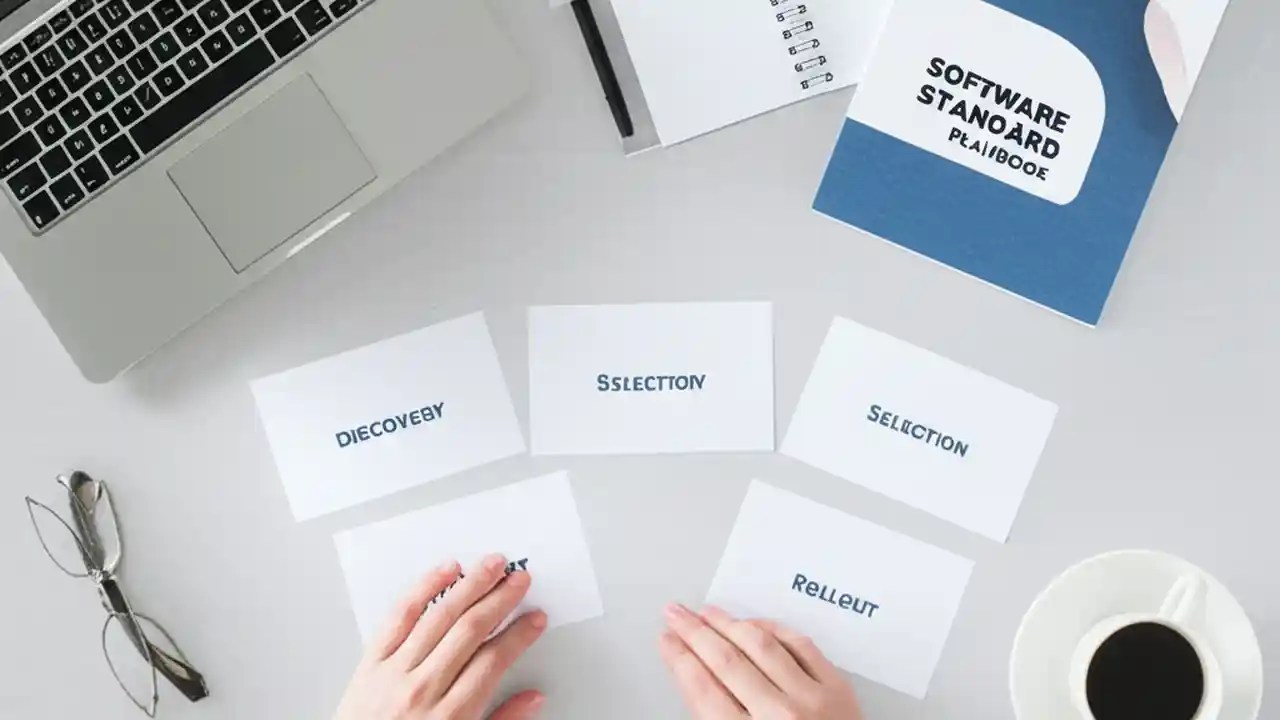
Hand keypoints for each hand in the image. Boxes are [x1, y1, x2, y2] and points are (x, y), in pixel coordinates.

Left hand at [334, 554, 546, 719]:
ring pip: (439, 616)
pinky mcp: (370, 662)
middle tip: (520, 580)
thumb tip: (532, 699)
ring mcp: (394, 673)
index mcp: (449, 718)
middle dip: (500, 600)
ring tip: (491, 565)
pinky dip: (423, 589)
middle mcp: (422, 690)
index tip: (536, 618)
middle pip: (470, 631)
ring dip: (470, 585)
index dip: (519, 635)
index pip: (493, 662)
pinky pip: (400, 616)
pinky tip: (444, 571)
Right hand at [659, 604, 862, 719]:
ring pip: (761, 644)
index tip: (667, 641)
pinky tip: (754, 623)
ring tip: (708, 612)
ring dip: (728, 623)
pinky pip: (800, 644)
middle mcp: (779, 717)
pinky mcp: (838, 689)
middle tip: (676, 614)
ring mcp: (812, 700)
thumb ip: (717, 719)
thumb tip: (694, 677)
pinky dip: (774, 628)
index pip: (702, 688)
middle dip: (694, 632)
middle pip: (726, 660)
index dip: (679, 658)